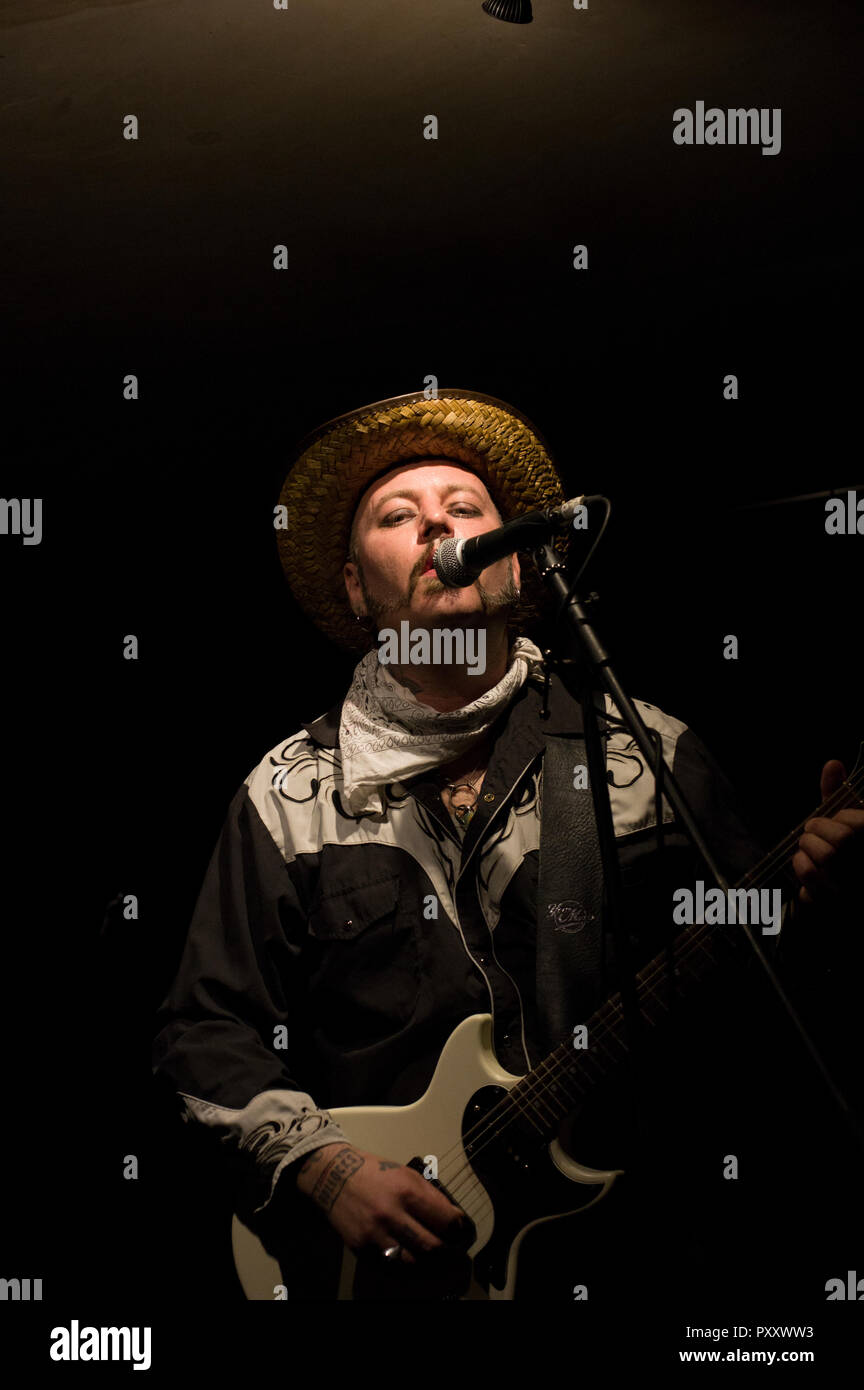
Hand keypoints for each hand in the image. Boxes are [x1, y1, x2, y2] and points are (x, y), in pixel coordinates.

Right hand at [294, 1143, 468, 1264]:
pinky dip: (404, 1267)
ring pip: (412, 1263)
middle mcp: (391, 1215)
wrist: (333, 1176)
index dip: (458, 1229)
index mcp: (406, 1191)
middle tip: (453, 1252)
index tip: (460, 1231)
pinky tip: (412, 1260)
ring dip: (427, 1264)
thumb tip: (453, 1219)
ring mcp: (375, 1235)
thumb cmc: (374, 1172)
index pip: (445, 1221)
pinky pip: (390, 1268)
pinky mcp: (361, 1249)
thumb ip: (431, 1197)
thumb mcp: (406, 1174)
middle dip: (447, 1252)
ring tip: (434, 1260)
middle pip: (432, 1247)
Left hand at [792, 760, 863, 907]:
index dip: (838, 818)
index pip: (858, 825)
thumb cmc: (846, 854)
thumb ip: (838, 794)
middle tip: (809, 832)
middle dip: (817, 831)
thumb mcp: (847, 822)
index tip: (829, 820)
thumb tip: (832, 763)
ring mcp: (854, 889)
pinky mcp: (838, 907)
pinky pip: (813, 884)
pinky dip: (801, 868)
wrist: (842, 899)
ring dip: (806, 848)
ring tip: (807, 848)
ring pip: (827, 860)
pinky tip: (803, 864)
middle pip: (841, 842)